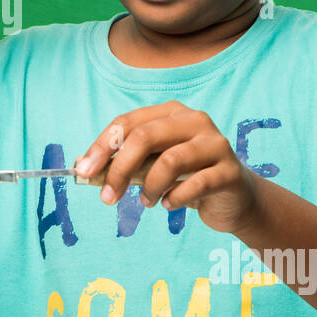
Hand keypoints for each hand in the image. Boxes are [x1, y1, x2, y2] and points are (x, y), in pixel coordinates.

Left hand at [74, 101, 264, 234]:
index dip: (102, 146)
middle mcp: (194, 120)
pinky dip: (174, 199)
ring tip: (147, 202)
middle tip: (107, 197)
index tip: (82, 171)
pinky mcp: (229, 170)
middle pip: (145, 137)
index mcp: (171, 112)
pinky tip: (169, 204)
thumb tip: (83, 166)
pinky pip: (195, 185)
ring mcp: (215, 143)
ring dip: (149, 187)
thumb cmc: (186, 178)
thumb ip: (124, 162)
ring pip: (170, 161)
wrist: (234, 198)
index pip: (128, 122)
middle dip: (119, 169)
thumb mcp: (152, 165)